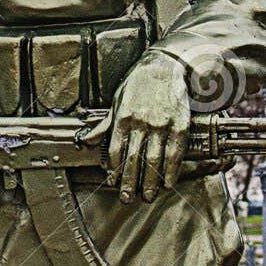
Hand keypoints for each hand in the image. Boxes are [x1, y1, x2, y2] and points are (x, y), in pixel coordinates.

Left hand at [104, 53, 190, 201]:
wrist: (164, 67)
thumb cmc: (138, 85)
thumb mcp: (116, 102)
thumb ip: (104, 125)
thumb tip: (85, 141)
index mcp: (123, 118)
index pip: (116, 151)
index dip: (114, 170)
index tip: (113, 183)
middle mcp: (141, 123)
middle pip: (134, 160)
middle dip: (130, 183)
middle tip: (127, 198)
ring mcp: (162, 125)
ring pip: (154, 160)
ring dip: (150, 182)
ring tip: (147, 196)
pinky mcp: (180, 125)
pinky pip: (175, 153)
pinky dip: (172, 170)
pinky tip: (168, 183)